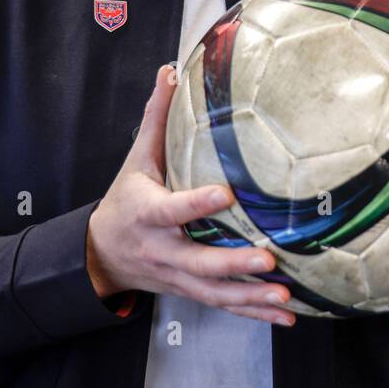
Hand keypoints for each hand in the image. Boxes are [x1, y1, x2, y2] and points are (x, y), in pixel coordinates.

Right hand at [86, 64, 295, 326]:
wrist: (102, 255)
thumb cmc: (126, 199)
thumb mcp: (136, 159)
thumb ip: (156, 118)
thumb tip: (170, 71)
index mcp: (148, 213)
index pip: (172, 209)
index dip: (197, 203)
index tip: (226, 195)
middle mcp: (163, 250)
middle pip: (198, 261)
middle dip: (233, 264)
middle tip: (268, 259)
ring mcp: (177, 276)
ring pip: (215, 292)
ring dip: (251, 297)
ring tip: (285, 297)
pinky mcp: (190, 291)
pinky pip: (225, 306)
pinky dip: (255, 314)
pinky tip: (286, 316)